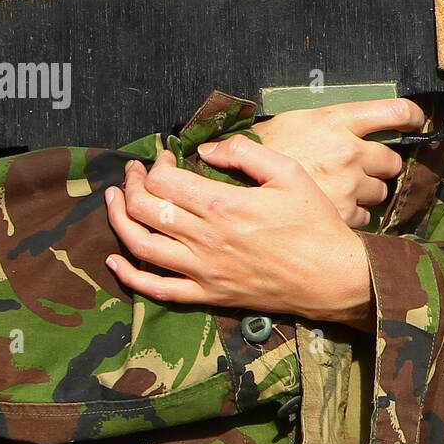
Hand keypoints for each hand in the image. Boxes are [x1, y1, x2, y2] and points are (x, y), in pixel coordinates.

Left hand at [104, 141, 373, 327]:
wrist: (330, 275)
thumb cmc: (314, 222)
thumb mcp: (289, 172)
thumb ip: (247, 153)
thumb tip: (208, 149)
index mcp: (224, 205)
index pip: (165, 181)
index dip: (156, 164)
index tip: (166, 156)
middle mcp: (205, 239)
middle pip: (145, 210)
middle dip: (132, 185)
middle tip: (135, 173)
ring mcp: (202, 271)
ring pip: (141, 246)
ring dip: (118, 221)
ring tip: (114, 201)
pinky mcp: (206, 294)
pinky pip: (156, 289)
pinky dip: (129, 275)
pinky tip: (115, 260)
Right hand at [250, 96, 423, 227]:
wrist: (236, 190)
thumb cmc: (263, 152)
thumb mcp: (293, 122)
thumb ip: (328, 122)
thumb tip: (353, 122)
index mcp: (338, 121)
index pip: (396, 113)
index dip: (414, 118)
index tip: (418, 122)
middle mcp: (348, 151)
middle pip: (391, 159)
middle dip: (382, 165)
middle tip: (365, 168)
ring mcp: (348, 184)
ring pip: (380, 191)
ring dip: (369, 191)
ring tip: (344, 191)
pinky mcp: (343, 214)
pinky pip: (365, 216)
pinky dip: (355, 214)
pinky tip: (335, 210)